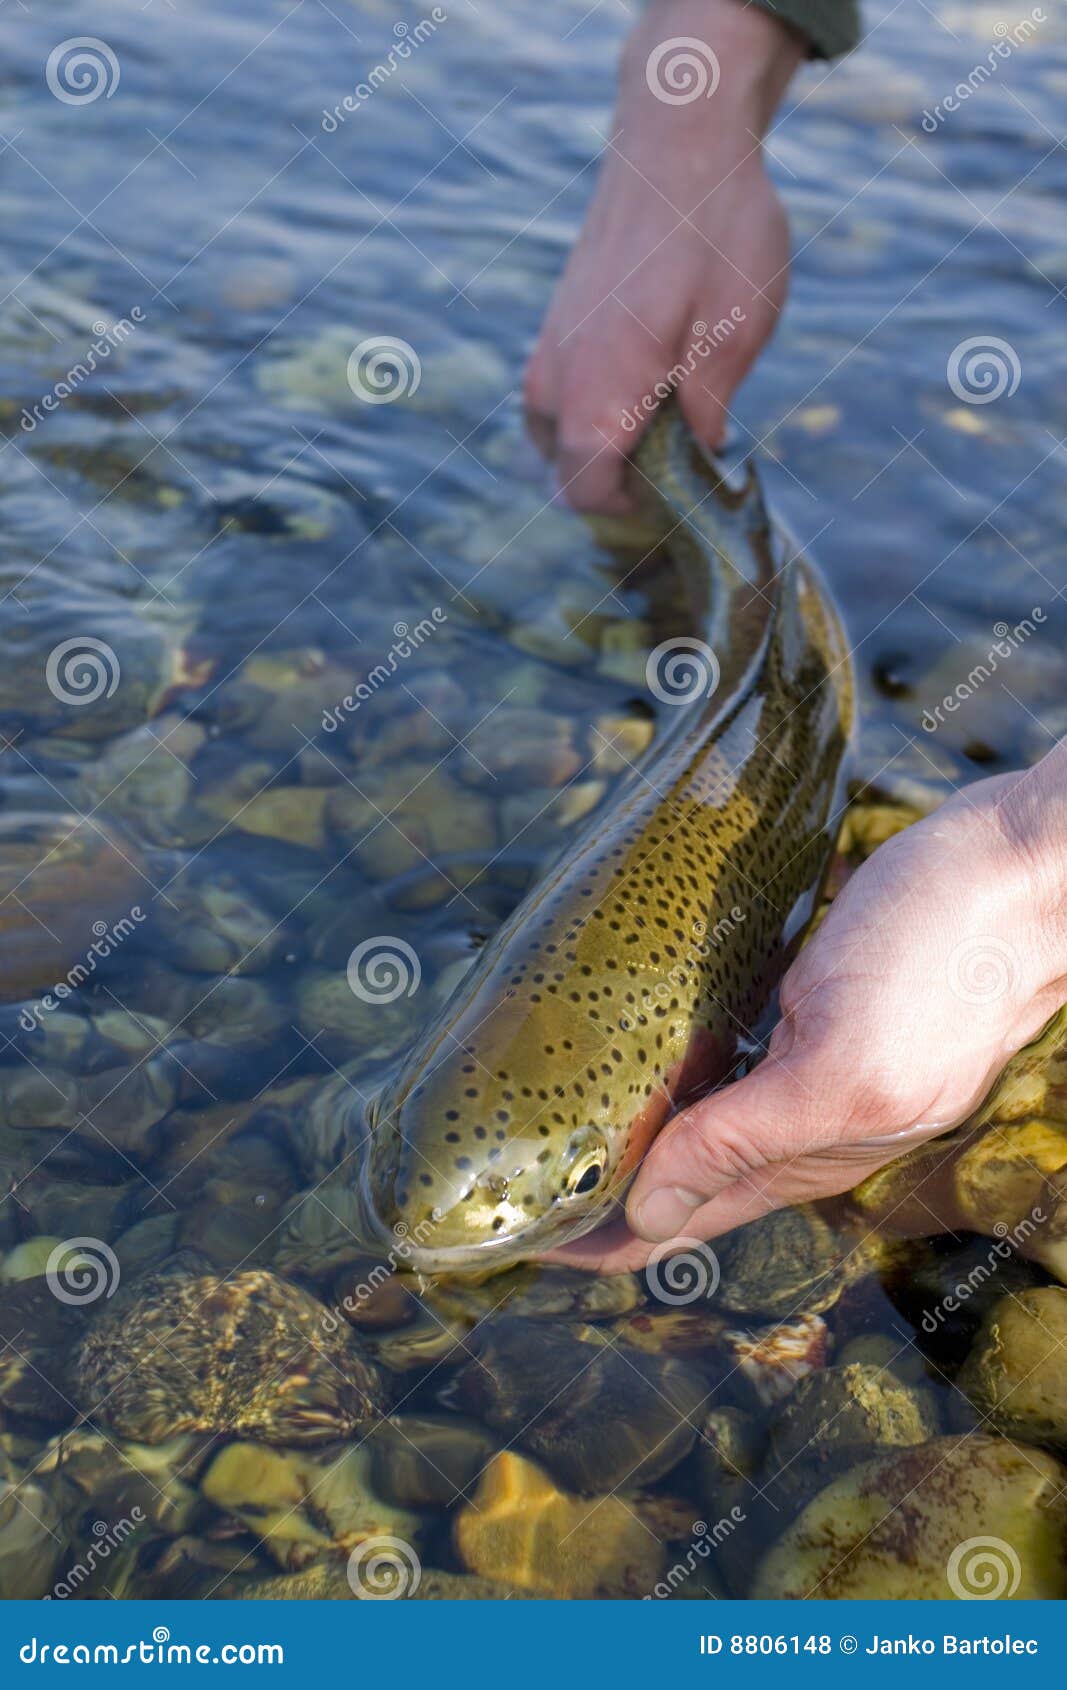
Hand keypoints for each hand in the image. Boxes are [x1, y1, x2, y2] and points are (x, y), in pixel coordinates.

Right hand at [524, 0, 804, 512]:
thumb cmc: (714, 231)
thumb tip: (696, 463)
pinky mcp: (555, 327)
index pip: (587, 494)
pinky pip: (562, 398)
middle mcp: (557, 379)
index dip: (633, 512)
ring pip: (559, 437)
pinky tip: (651, 381)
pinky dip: (597, 409)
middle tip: (683, 465)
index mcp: (599, 392)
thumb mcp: (735, 333)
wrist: (677, 139)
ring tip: (669, 421)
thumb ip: (706, 413)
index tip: (681, 499)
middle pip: (567, 474)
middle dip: (620, 483)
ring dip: (606, 446)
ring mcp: (548, 351)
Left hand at [549, 749, 1066, 1272]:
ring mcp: (822, 1059)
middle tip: (520, 1192)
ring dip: (638, 1129)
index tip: (522, 1242)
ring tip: (563, 1133)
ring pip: (711, 1115)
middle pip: (688, 1174)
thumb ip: (744, 1139)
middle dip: (607, 1192)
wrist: (1035, 868)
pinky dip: (682, 1065)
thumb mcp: (839, 1060)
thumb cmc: (949, 953)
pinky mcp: (823, 1000)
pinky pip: (738, 1052)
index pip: (681, 1216)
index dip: (603, 1238)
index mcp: (813, 1145)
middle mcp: (812, 1117)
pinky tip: (647, 1052)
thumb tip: (651, 1214)